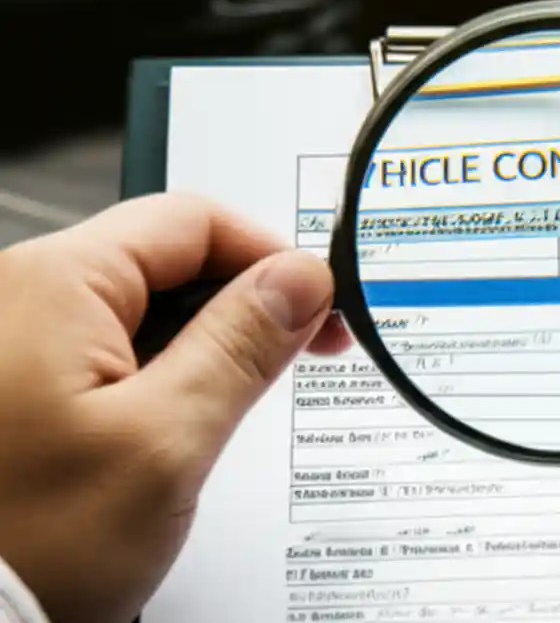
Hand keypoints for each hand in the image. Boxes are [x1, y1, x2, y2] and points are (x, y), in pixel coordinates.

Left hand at [0, 193, 348, 622]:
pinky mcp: (18, 380)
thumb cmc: (28, 546)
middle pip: (170, 257)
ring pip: (146, 305)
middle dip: (247, 301)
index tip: (321, 310)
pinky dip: (164, 370)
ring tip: (241, 401)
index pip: (194, 221)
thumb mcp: (165, 442)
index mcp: (56, 283)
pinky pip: (112, 347)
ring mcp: (16, 337)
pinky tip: (186, 417)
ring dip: (209, 341)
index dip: (271, 257)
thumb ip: (241, 346)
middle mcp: (25, 293)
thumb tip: (301, 278)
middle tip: (304, 354)